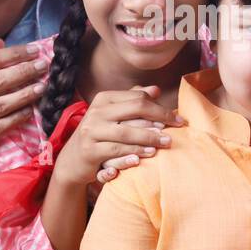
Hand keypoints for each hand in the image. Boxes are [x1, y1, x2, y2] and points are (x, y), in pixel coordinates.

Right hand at [53, 85, 183, 187]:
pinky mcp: (89, 151)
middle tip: (176, 129)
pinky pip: (115, 151)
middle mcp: (96, 112)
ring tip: (165, 143)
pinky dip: (132, 154)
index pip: (138, 98)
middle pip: (135, 110)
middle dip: (159, 119)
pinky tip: (146, 156)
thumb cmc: (100, 135)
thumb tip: (156, 89)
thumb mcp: (114, 115)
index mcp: (104, 99)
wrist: (73, 160)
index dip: (160, 108)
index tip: (177, 119)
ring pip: (126, 133)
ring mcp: (91, 131)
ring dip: (149, 138)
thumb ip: (133, 101)